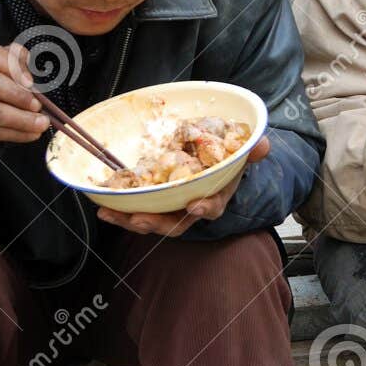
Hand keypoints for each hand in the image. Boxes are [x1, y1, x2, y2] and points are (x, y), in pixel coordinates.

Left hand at [95, 136, 270, 236]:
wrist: (212, 166)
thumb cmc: (224, 162)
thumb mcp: (239, 153)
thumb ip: (251, 149)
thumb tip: (263, 143)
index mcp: (214, 195)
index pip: (213, 206)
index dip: (205, 208)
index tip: (196, 205)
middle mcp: (191, 207)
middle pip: (175, 222)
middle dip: (157, 222)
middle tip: (140, 219)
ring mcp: (170, 208)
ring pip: (152, 221)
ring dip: (130, 221)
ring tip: (111, 215)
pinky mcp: (153, 204)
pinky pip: (136, 212)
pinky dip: (120, 212)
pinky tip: (103, 208)